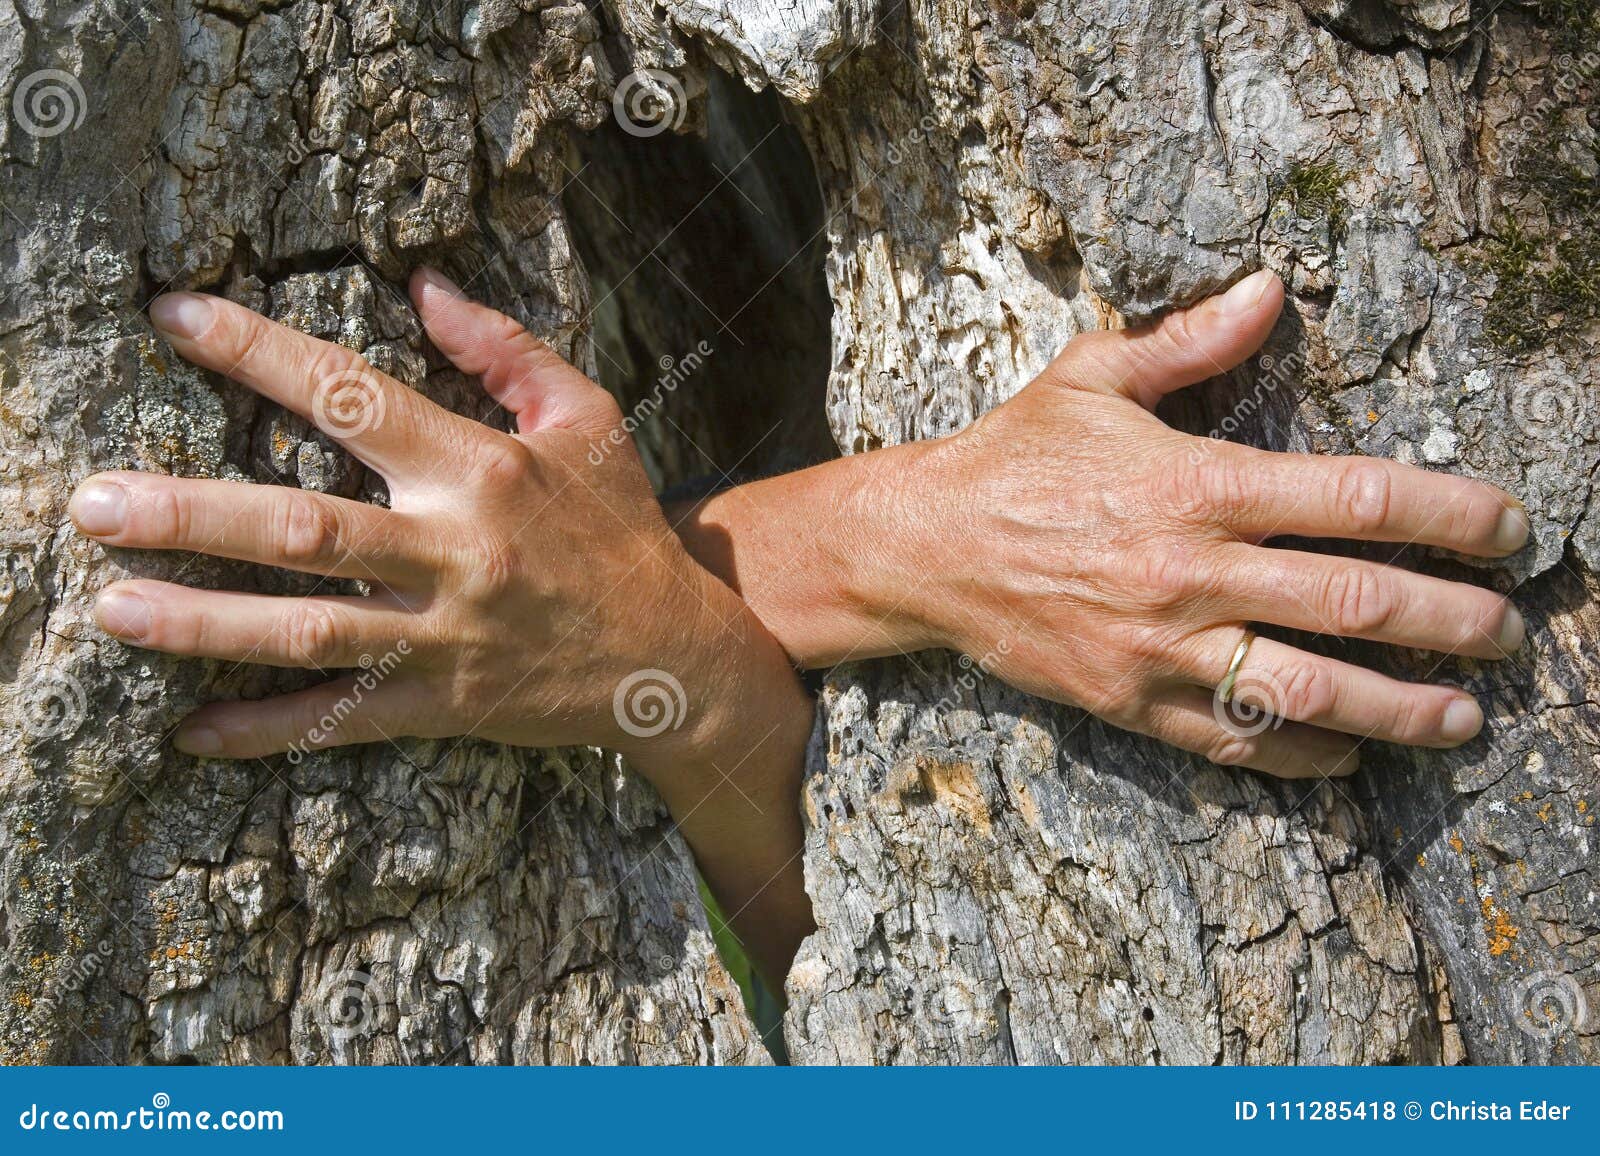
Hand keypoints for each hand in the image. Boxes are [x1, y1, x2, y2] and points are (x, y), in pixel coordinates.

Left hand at [71, 270, 814, 975]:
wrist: (677, 653)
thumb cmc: (623, 526)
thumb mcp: (588, 419)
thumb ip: (504, 348)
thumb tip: (423, 283)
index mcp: (481, 467)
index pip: (352, 396)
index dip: (258, 352)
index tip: (171, 317)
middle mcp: (455, 550)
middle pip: (304, 529)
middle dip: (192, 513)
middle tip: (90, 505)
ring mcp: (447, 635)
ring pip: (309, 630)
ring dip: (205, 622)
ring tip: (110, 607)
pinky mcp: (447, 705)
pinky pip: (345, 720)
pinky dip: (268, 729)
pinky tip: (192, 733)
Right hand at [675, 271, 1526, 778]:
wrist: (922, 548)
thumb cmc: (1012, 456)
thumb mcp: (1091, 377)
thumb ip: (1193, 341)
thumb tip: (1273, 288)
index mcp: (1196, 484)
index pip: (1355, 500)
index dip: (1449, 516)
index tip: (1510, 530)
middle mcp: (1190, 572)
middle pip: (1354, 604)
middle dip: (1452, 622)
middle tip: (1508, 632)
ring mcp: (1161, 648)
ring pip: (1306, 691)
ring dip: (1401, 709)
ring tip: (1465, 718)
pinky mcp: (1129, 702)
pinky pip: (1232, 741)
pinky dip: (1302, 754)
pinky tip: (1352, 752)